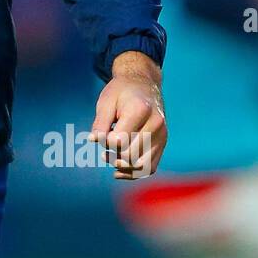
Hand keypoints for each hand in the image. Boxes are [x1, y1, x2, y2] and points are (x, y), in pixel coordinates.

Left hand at [89, 51, 166, 179]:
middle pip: (130, 154)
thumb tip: (94, 140)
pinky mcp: (163, 143)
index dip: (106, 142)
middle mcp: (155, 124)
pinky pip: (150, 167)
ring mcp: (162, 135)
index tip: (102, 133)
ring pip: (142, 165)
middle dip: (113, 155)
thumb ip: (100, 122)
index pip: (119, 140)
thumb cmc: (121, 92)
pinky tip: (119, 171)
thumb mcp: (106, 101)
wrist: (143, 84)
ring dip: (123, 167)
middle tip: (104, 148)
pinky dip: (134, 173)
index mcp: (140, 110)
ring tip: (109, 158)